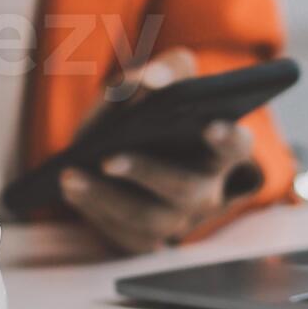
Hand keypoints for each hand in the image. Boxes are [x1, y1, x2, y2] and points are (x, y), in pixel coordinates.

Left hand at [59, 46, 264, 255]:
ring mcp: (177, 220)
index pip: (237, 146)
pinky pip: (121, 233)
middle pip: (185, 188)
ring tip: (70, 176)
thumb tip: (151, 83)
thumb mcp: (162, 78)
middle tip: (108, 159)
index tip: (210, 125)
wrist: (126, 142)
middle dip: (146, 172)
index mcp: (219, 149)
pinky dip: (93, 210)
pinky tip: (69, 188)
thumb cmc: (154, 107)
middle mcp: (206, 190)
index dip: (229, 137)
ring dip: (106, 198)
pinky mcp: (145, 238)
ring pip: (148, 218)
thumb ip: (164, 70)